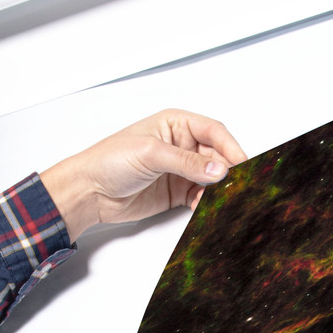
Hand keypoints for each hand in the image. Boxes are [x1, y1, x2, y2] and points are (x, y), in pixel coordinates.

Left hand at [40, 109, 246, 239]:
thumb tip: (219, 169)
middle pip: (218, 156)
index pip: (214, 131)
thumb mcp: (150, 154)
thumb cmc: (109, 161)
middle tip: (235, 186)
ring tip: (218, 200)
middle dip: (228, 171)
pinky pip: (202, 197)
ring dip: (218, 190)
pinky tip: (203, 208)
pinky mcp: (178, 192)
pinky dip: (207, 203)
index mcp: (175, 124)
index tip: (242, 164)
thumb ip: (187, 162)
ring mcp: (181, 170)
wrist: (90, 192)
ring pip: (212, 179)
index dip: (230, 147)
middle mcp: (182, 145)